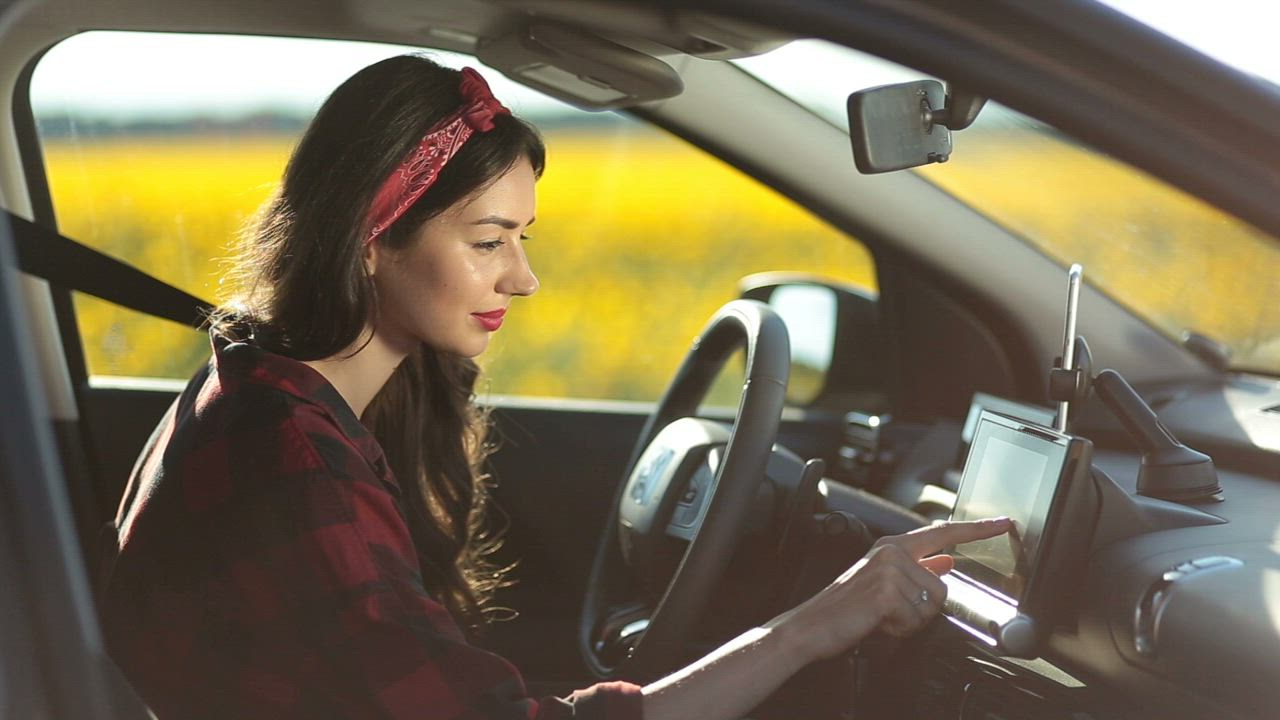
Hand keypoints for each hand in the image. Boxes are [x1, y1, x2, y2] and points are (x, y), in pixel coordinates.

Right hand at [770, 517, 1011, 661]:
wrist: (812, 625)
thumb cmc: (845, 607)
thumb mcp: (883, 584)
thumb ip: (917, 569)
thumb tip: (946, 563)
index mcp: (892, 546)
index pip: (943, 533)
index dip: (976, 529)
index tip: (1002, 524)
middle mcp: (891, 552)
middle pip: (942, 585)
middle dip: (923, 609)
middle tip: (890, 614)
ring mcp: (889, 570)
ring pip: (931, 605)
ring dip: (910, 621)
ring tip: (881, 618)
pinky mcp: (887, 591)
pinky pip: (916, 619)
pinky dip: (900, 629)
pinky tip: (878, 623)